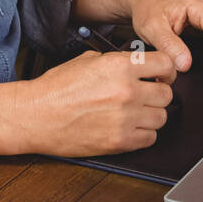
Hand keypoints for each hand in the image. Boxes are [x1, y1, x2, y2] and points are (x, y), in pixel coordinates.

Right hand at [16, 50, 176, 155]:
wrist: (36, 116)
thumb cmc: (56, 88)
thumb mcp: (88, 60)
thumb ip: (118, 61)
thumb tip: (139, 65)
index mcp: (119, 66)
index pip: (166, 64)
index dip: (166, 70)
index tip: (163, 74)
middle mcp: (126, 91)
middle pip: (167, 93)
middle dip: (158, 92)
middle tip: (147, 94)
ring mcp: (125, 118)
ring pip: (162, 117)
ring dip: (152, 114)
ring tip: (136, 111)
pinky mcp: (120, 141)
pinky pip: (150, 138)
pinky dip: (144, 133)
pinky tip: (130, 126)